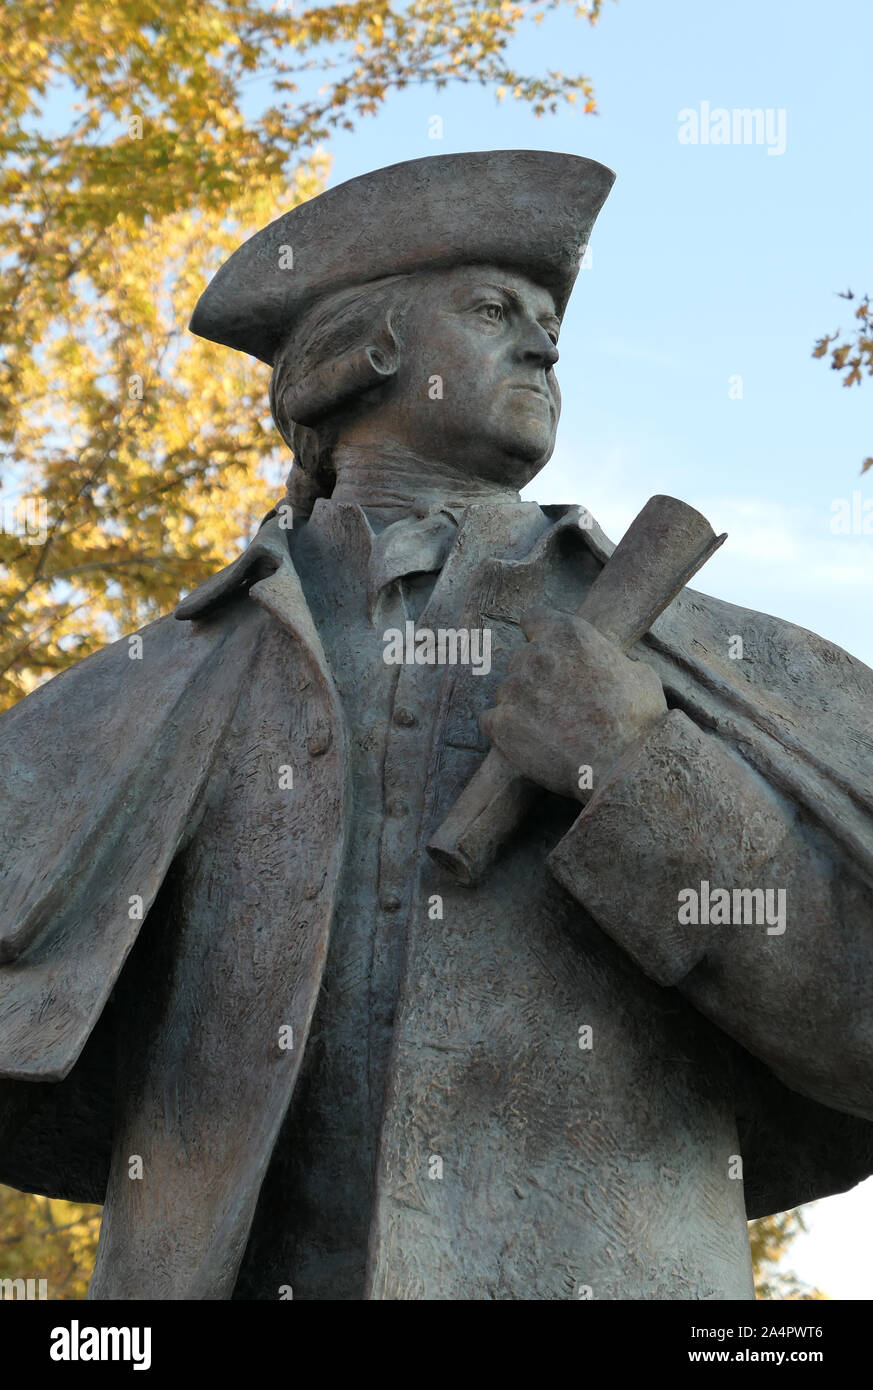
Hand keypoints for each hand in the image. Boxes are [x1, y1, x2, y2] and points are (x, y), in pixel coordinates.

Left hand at [479, 607, 667, 802]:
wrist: (622, 768)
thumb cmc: (637, 723)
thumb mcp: (641, 676)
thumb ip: (616, 662)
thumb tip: (617, 667)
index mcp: (569, 634)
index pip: (533, 618)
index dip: (539, 635)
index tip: (546, 651)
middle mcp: (536, 655)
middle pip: (520, 658)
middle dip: (534, 677)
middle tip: (556, 702)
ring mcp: (514, 689)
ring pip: (506, 691)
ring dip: (520, 705)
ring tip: (547, 729)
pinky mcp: (501, 723)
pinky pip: (491, 720)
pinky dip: (504, 730)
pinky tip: (528, 742)